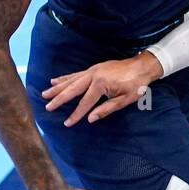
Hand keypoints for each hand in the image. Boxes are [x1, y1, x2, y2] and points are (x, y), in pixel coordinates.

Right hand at [41, 51, 162, 125]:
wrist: (144, 66)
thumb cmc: (136, 84)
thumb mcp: (124, 100)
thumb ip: (106, 109)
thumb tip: (90, 119)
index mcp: (101, 84)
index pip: (85, 102)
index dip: (76, 114)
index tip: (67, 123)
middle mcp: (94, 75)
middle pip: (73, 89)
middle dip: (59, 98)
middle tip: (47, 107)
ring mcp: (93, 70)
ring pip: (71, 80)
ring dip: (57, 87)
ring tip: (44, 93)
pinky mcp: (94, 68)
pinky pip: (76, 74)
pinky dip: (65, 78)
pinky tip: (55, 80)